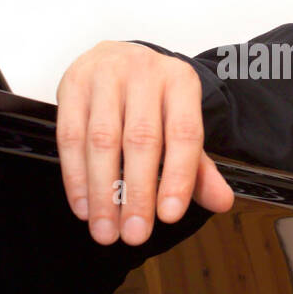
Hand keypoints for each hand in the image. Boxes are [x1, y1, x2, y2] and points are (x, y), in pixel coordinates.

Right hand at [56, 41, 233, 245]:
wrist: (117, 59)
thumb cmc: (152, 100)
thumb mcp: (181, 126)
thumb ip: (199, 167)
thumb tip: (221, 202)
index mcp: (180, 81)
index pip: (184, 133)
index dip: (178, 177)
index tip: (169, 216)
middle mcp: (145, 72)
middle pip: (141, 139)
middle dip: (137, 193)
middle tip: (135, 234)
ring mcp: (105, 74)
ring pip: (102, 140)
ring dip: (102, 192)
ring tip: (106, 229)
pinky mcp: (73, 84)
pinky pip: (71, 136)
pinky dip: (76, 176)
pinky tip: (84, 205)